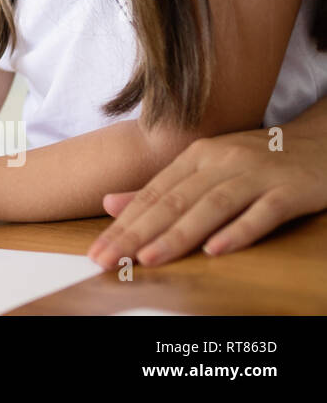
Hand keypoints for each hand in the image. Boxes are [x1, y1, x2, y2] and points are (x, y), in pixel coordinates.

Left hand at [88, 128, 326, 268]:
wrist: (321, 143)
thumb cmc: (257, 162)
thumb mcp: (207, 168)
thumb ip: (162, 189)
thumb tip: (109, 204)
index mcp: (196, 156)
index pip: (152, 194)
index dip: (123, 223)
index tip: (97, 250)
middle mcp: (221, 161)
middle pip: (174, 201)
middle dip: (136, 233)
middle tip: (106, 259)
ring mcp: (256, 174)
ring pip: (211, 206)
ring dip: (178, 234)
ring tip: (148, 258)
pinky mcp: (289, 190)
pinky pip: (262, 212)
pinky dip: (238, 230)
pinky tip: (215, 250)